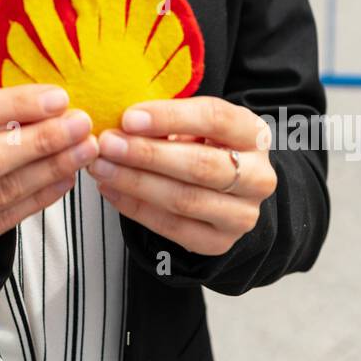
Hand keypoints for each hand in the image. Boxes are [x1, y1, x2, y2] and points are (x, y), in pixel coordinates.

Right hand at [0, 85, 98, 263]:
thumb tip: (54, 106)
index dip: (18, 104)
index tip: (59, 98)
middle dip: (43, 140)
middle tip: (82, 125)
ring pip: (2, 191)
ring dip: (51, 168)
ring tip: (83, 150)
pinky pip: (6, 218)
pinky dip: (42, 196)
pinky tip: (65, 178)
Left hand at [86, 95, 275, 256]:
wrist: (226, 189)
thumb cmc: (203, 144)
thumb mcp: (194, 123)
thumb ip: (166, 120)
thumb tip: (121, 122)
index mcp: (254, 134)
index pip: (215, 119)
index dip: (170, 117)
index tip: (128, 118)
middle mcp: (258, 177)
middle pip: (200, 165)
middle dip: (146, 155)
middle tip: (106, 144)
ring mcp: (242, 214)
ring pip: (184, 200)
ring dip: (135, 182)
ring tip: (101, 167)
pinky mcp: (220, 242)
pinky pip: (172, 228)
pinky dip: (136, 208)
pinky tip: (111, 190)